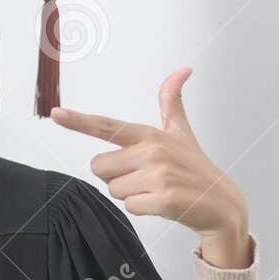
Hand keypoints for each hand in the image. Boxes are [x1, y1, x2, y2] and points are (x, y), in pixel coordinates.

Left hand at [51, 67, 252, 267]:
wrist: (222, 203)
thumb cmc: (195, 167)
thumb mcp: (182, 132)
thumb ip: (171, 101)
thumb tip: (182, 70)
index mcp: (150, 135)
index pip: (107, 125)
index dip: (79, 120)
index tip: (56, 113)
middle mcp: (152, 152)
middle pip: (99, 167)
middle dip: (115, 177)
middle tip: (144, 177)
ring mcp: (158, 176)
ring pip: (113, 190)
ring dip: (130, 195)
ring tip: (156, 190)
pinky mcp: (163, 200)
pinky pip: (129, 207)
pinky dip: (143, 209)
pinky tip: (162, 203)